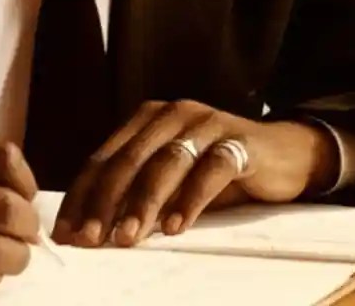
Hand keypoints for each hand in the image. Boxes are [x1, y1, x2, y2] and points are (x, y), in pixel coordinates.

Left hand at [51, 100, 338, 247]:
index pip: (103, 159)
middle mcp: (172, 114)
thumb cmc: (219, 170)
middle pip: (129, 160)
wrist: (287, 154)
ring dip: (143, 203)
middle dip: (105, 203)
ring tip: (128, 238)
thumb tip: (91, 231)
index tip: (66, 233)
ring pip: (165, 163)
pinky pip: (210, 170)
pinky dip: (190, 200)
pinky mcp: (240, 141)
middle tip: (90, 240)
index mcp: (147, 120)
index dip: (82, 197)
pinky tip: (176, 226)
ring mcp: (207, 123)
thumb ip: (137, 193)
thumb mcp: (173, 179)